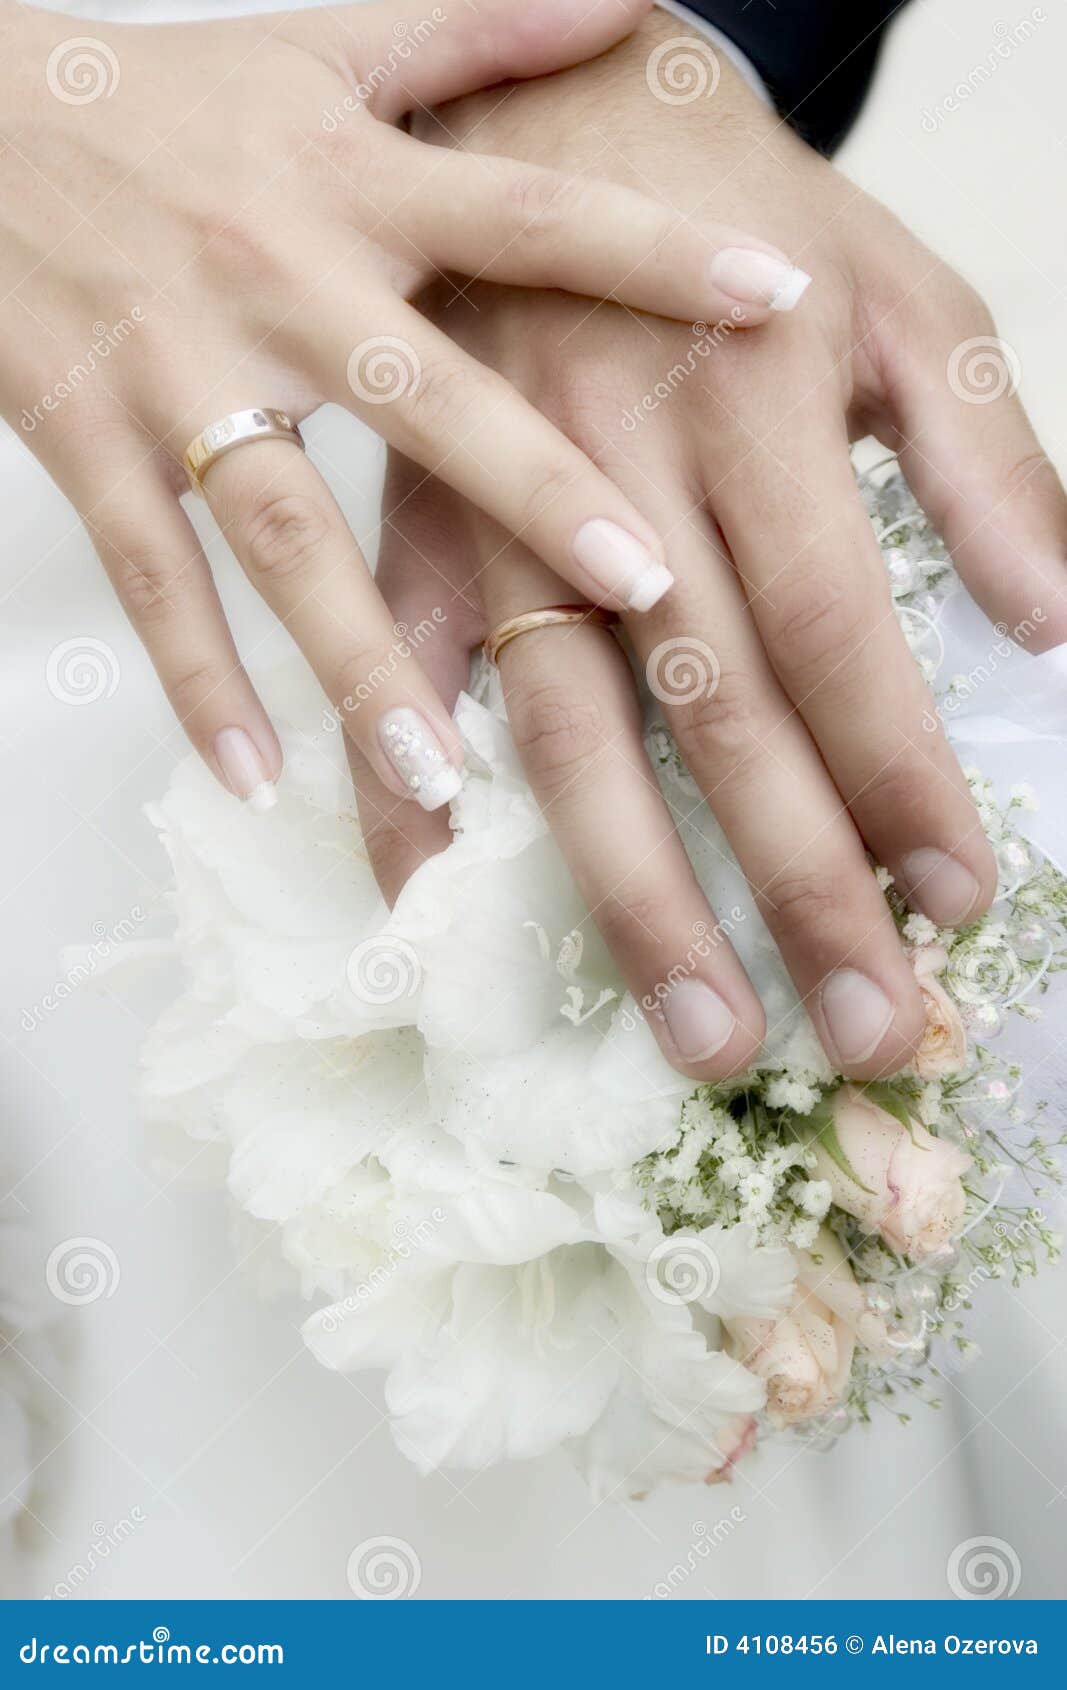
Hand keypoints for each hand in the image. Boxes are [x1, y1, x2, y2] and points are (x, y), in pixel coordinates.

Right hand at [0, 0, 805, 812]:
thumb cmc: (157, 100)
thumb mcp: (317, 51)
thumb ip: (472, 32)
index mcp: (352, 183)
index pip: (528, 214)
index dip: (655, 250)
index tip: (775, 298)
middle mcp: (281, 280)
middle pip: (426, 396)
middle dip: (537, 490)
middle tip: (646, 588)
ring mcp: (180, 373)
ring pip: (283, 529)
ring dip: (359, 653)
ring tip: (440, 767)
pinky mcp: (88, 442)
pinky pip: (153, 578)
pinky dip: (199, 682)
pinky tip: (258, 776)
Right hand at [362, 11, 1066, 1080]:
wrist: (549, 117)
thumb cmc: (740, 216)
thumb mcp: (902, 296)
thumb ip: (985, 453)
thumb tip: (1055, 620)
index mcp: (755, 409)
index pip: (838, 634)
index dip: (897, 776)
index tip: (955, 899)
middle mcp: (622, 477)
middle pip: (716, 715)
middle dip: (791, 886)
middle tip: (853, 1030)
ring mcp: (503, 510)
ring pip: (571, 728)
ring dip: (634, 890)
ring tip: (698, 1027)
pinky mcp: (419, 523)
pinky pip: (408, 674)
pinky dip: (404, 788)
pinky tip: (435, 903)